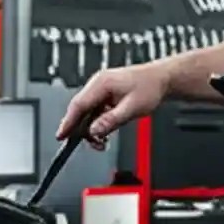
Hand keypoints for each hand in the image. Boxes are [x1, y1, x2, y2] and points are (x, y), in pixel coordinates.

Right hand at [56, 63, 170, 147]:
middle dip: (81, 129)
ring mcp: (101, 89)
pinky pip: (95, 111)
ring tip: (101, 142)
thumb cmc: (149, 87)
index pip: (78, 104)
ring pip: (87, 112)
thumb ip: (110, 121)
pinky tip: (104, 133)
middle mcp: (98, 84)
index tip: (61, 136)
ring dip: (91, 128)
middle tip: (90, 144)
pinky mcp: (105, 95)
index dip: (68, 122)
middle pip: (80, 109)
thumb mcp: (131, 108)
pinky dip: (97, 123)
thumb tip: (93, 131)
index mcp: (102, 83)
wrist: (162, 79)